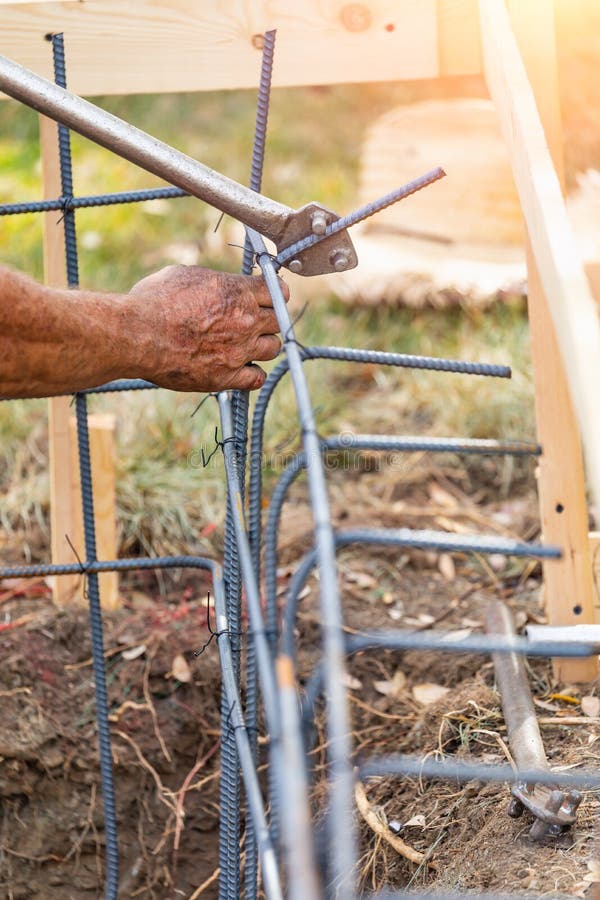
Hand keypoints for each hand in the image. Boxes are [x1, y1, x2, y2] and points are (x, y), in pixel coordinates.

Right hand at [129, 265, 288, 390]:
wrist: (138, 335)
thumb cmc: (154, 301)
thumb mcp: (185, 275)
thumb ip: (213, 281)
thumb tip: (218, 284)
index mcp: (238, 292)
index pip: (277, 291)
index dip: (273, 294)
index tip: (266, 298)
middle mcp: (246, 321)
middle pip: (278, 321)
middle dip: (267, 320)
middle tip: (252, 322)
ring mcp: (239, 351)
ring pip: (272, 349)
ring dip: (262, 346)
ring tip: (245, 345)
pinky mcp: (227, 376)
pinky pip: (256, 378)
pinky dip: (252, 374)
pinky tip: (241, 369)